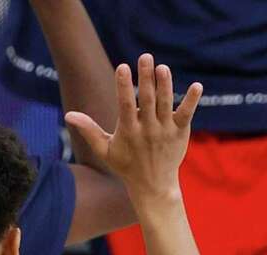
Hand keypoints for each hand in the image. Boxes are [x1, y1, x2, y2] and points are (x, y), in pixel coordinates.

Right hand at [64, 54, 200, 199]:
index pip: (125, 104)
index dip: (124, 86)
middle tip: (146, 57)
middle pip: (148, 100)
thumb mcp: (105, 150)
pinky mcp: (180, 133)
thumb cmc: (126, 166)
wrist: (154, 185)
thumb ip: (89, 131)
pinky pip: (187, 114)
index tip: (122, 67)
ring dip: (165, 85)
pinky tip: (198, 86)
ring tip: (163, 68)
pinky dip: (192, 101)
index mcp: (129, 130)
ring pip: (166, 104)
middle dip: (146, 78)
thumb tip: (68, 115)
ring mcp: (166, 131)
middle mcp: (148, 129)